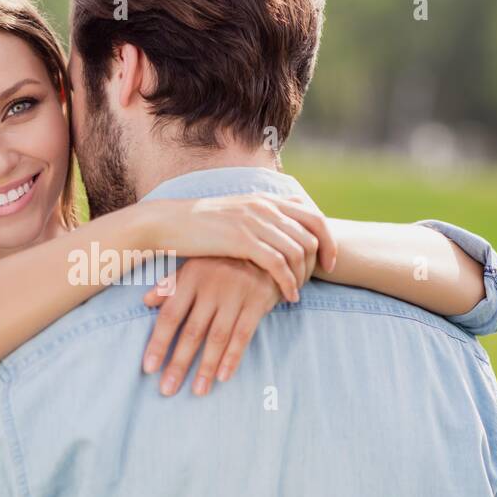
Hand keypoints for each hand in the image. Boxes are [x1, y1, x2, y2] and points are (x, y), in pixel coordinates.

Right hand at [140, 194, 337, 302]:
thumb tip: (280, 237)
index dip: (328, 239)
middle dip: (322, 259)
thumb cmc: (198, 225)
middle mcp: (264, 206)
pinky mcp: (241, 240)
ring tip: (298, 292)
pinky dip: (287, 283)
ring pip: (298, 250)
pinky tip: (286, 297)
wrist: (167, 223)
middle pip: (313, 232)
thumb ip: (259, 221)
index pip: (313, 215)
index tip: (328, 261)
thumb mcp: (235, 216)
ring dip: (303, 275)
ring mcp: (254, 222)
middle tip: (321, 280)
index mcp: (265, 199)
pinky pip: (278, 264)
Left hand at [140, 257, 282, 396]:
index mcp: (192, 277)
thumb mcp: (196, 265)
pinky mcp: (258, 301)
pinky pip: (244, 334)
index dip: (159, 342)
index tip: (149, 368)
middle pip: (192, 331)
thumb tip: (146, 301)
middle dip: (179, 363)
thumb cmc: (223, 261)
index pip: (170, 315)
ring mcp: (236, 294)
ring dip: (206, 367)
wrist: (266, 249)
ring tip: (197, 391)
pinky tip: (223, 377)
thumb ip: (171, 284)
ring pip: (218, 337)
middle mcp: (212, 286)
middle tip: (167, 389)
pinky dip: (233, 357)